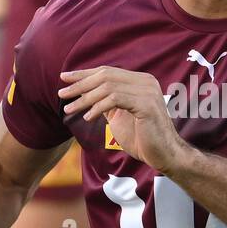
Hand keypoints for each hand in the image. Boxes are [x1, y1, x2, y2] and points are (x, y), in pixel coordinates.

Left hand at [58, 66, 189, 172]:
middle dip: (80, 84)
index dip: (84, 74)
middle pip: (105, 75)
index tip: (64, 78)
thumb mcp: (119, 116)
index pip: (107, 71)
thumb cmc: (143, 138)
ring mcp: (148, 91)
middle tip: (62, 93)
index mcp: (140, 81)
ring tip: (70, 108)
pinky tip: (87, 117)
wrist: (165, 155)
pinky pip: (114, 99)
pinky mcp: (146, 104)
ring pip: (107, 87)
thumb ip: (106, 102)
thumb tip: (84, 93)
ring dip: (85, 98)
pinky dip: (97, 107)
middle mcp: (146, 81)